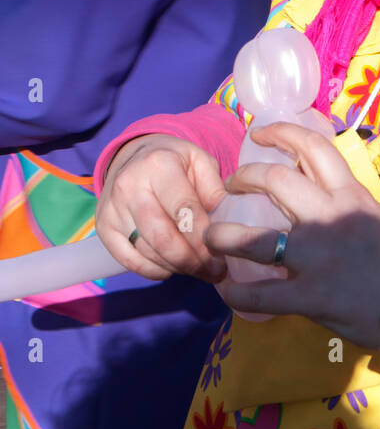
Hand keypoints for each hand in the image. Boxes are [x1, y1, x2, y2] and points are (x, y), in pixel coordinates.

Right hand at [95, 134, 228, 281]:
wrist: (135, 156)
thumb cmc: (175, 162)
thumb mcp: (201, 163)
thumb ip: (215, 191)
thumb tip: (226, 226)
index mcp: (159, 165)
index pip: (184, 211)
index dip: (205, 240)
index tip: (223, 257)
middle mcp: (130, 186)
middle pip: (163, 238)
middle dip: (192, 261)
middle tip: (213, 272)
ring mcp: (112, 208)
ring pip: (147, 252)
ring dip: (177, 268)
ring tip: (199, 270)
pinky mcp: (103, 227)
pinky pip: (129, 261)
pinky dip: (154, 271)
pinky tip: (173, 268)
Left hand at [205, 122, 379, 349]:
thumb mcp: (378, 215)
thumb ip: (346, 201)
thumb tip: (316, 187)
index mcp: (349, 195)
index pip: (314, 147)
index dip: (281, 132)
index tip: (260, 132)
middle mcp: (328, 217)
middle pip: (274, 181)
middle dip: (243, 177)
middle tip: (232, 185)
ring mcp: (315, 257)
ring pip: (254, 237)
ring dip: (223, 234)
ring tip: (212, 236)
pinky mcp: (309, 295)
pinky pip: (261, 294)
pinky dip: (237, 292)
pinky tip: (226, 290)